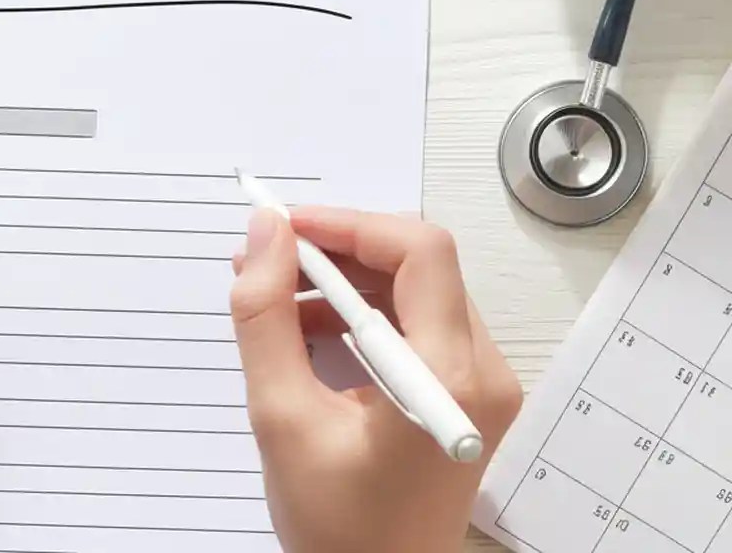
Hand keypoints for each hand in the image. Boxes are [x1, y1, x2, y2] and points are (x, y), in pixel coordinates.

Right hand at [231, 207, 521, 552]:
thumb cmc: (337, 526)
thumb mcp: (281, 417)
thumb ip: (266, 318)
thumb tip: (264, 236)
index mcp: (449, 378)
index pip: (418, 253)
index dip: (347, 224)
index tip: (284, 227)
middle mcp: (484, 372)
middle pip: (419, 266)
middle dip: (340, 250)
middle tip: (271, 256)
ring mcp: (481, 386)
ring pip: (417, 292)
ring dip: (347, 282)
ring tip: (278, 295)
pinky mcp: (466, 396)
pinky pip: (418, 326)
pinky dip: (363, 314)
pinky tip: (307, 330)